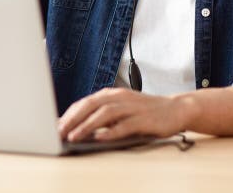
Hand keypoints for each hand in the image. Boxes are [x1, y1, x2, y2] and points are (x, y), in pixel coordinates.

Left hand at [57, 87, 193, 141]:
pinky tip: (100, 138)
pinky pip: (125, 125)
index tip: (56, 126)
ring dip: (87, 125)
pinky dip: (111, 132)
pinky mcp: (145, 119)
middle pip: (92, 105)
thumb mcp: (122, 110)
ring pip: (105, 113)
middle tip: (59, 132)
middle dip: (73, 119)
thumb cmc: (146, 112)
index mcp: (113, 94)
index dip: (69, 114)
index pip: (86, 102)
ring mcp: (133, 107)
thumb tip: (79, 128)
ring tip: (73, 137)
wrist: (177, 109)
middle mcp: (121, 97)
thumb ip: (103, 117)